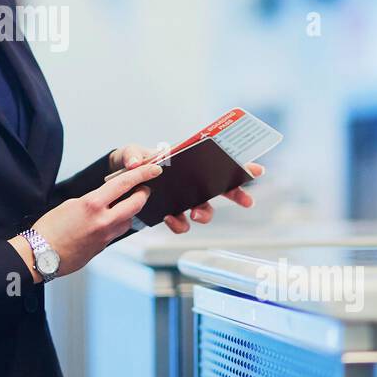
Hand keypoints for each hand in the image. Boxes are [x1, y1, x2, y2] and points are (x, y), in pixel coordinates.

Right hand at [20, 160, 163, 278]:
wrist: (41, 255)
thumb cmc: (49, 228)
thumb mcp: (70, 204)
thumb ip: (92, 200)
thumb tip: (105, 199)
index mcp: (92, 204)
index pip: (124, 184)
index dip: (142, 174)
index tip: (154, 170)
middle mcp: (103, 220)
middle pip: (136, 204)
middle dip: (143, 194)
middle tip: (145, 188)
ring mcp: (105, 236)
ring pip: (129, 220)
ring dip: (130, 211)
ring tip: (125, 204)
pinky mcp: (102, 248)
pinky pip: (117, 232)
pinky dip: (118, 224)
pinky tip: (110, 220)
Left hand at [108, 144, 264, 233]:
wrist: (119, 180)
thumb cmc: (132, 161)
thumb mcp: (131, 153)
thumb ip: (132, 155)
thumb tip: (136, 163)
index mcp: (187, 163)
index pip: (218, 164)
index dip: (240, 168)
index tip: (257, 170)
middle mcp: (190, 182)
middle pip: (220, 190)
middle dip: (236, 195)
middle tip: (247, 202)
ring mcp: (182, 199)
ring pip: (203, 210)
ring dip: (204, 214)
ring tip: (196, 215)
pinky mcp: (170, 213)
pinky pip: (181, 222)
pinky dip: (178, 223)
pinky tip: (169, 219)